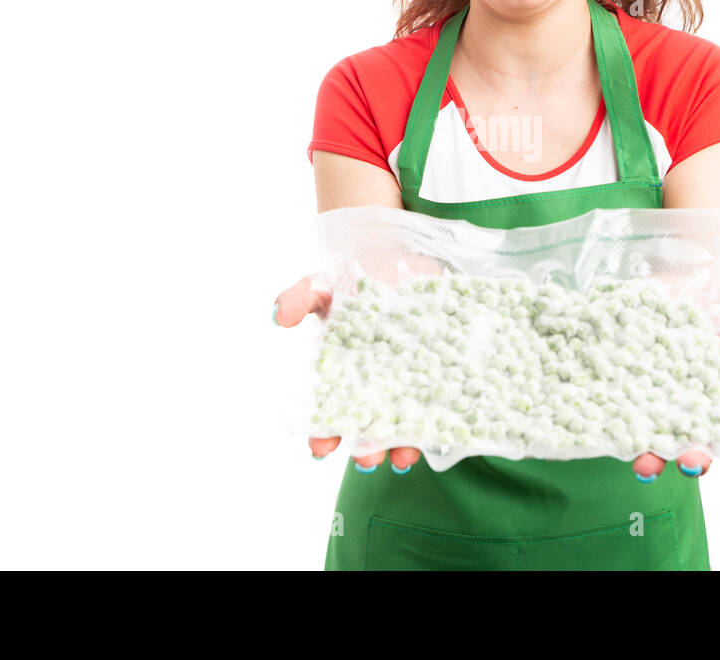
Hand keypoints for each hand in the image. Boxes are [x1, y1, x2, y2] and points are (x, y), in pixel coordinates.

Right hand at [273, 274, 423, 473]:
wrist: (410, 259)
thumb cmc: (359, 280)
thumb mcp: (324, 285)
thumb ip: (299, 298)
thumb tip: (278, 317)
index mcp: (342, 375)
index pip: (330, 413)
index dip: (323, 433)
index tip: (320, 447)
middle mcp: (376, 386)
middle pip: (368, 426)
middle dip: (365, 449)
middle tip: (366, 461)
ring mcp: (410, 382)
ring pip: (404, 424)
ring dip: (402, 446)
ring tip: (401, 458)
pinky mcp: (442, 373)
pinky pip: (441, 405)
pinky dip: (440, 422)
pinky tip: (439, 433)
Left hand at [631, 290, 719, 482]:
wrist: (688, 276)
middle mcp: (692, 406)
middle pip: (695, 441)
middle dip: (694, 458)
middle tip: (692, 466)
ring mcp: (659, 394)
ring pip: (655, 432)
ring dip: (651, 454)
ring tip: (646, 467)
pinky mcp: (629, 378)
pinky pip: (622, 402)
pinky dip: (617, 420)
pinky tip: (613, 432)